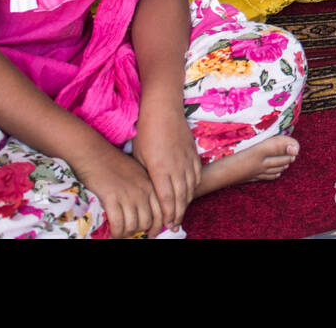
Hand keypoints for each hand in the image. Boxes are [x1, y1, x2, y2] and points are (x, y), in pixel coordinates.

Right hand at [73, 145, 163, 238]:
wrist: (94, 154)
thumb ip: (144, 188)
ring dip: (127, 233)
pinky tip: (113, 233)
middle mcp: (143, 191)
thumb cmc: (113, 163)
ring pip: (133, 226)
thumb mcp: (136, 173)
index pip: (162, 211)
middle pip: (147, 221)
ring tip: (121, 234)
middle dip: (140, 231)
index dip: (158, 226)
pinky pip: (118, 224)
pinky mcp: (112, 199)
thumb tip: (145, 210)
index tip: (153, 233)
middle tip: (132, 233)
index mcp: (151, 184)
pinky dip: (116, 232)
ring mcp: (128, 195)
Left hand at [132, 99, 200, 232]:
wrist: (163, 109)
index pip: (166, 200)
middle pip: (180, 198)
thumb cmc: (147, 131)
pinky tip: (188, 193)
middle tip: (172, 226)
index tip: (164, 226)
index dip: (166, 215)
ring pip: (189, 188)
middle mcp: (177, 168)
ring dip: (185, 203)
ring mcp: (187, 160)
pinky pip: (196, 175)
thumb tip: (147, 192)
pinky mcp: (193, 153)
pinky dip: (192, 187)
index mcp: (160, 170)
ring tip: (180, 214)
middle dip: (176, 214)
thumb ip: (146, 175)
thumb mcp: (139, 156)